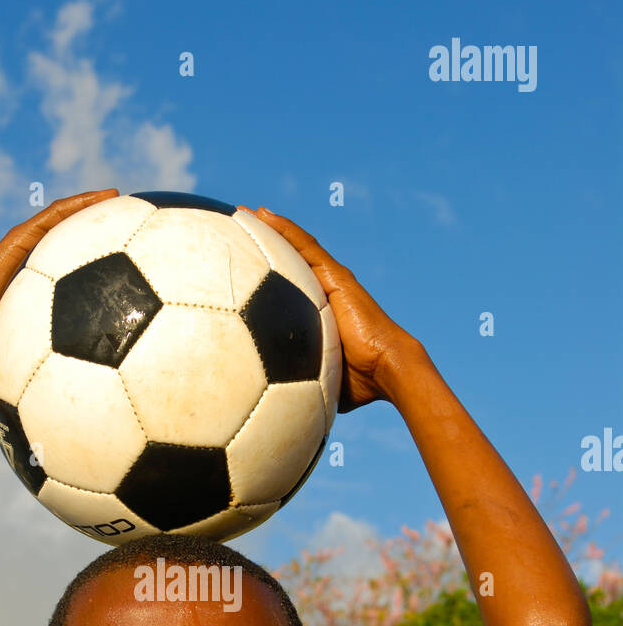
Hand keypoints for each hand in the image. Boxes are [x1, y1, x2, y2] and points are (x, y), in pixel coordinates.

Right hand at [0, 189, 119, 354]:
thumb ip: (51, 345)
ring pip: (63, 214)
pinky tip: (101, 198)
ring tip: (115, 195)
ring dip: (89, 203)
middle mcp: (32, 252)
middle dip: (93, 219)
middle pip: (67, 228)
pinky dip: (78, 204)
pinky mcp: (20, 236)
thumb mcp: (32, 337)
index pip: (67, 253)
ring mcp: (25, 241)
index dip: (89, 244)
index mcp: (36, 273)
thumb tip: (77, 368)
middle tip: (122, 214)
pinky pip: (54, 215)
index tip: (117, 244)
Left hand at [238, 204, 419, 410]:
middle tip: (238, 230)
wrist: (388, 368)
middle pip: (290, 260)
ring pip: (295, 245)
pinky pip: (303, 245)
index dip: (268, 275)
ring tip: (244, 213)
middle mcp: (325, 291)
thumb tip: (282, 412)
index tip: (243, 269)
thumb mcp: (321, 382)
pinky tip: (261, 216)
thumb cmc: (361, 382)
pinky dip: (282, 229)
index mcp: (321, 312)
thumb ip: (301, 387)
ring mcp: (331, 280)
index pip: (290, 287)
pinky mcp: (335, 275)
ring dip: (269, 227)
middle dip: (265, 244)